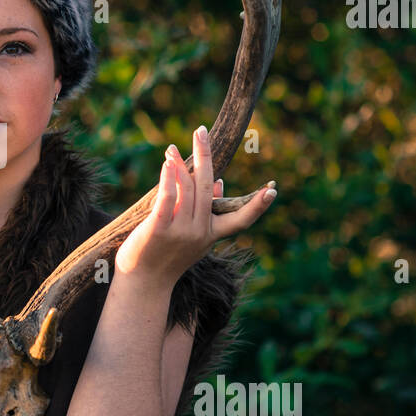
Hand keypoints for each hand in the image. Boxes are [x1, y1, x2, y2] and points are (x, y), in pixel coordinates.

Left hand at [115, 124, 275, 283]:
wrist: (142, 284)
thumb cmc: (165, 257)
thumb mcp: (191, 238)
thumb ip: (205, 211)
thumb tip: (219, 182)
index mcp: (211, 236)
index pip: (241, 220)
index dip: (257, 206)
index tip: (273, 191)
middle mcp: (199, 233)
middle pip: (206, 186)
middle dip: (205, 156)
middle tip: (200, 131)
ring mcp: (180, 232)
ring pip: (186, 188)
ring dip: (180, 163)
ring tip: (171, 148)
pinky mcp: (158, 229)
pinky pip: (167, 197)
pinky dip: (168, 177)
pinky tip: (166, 163)